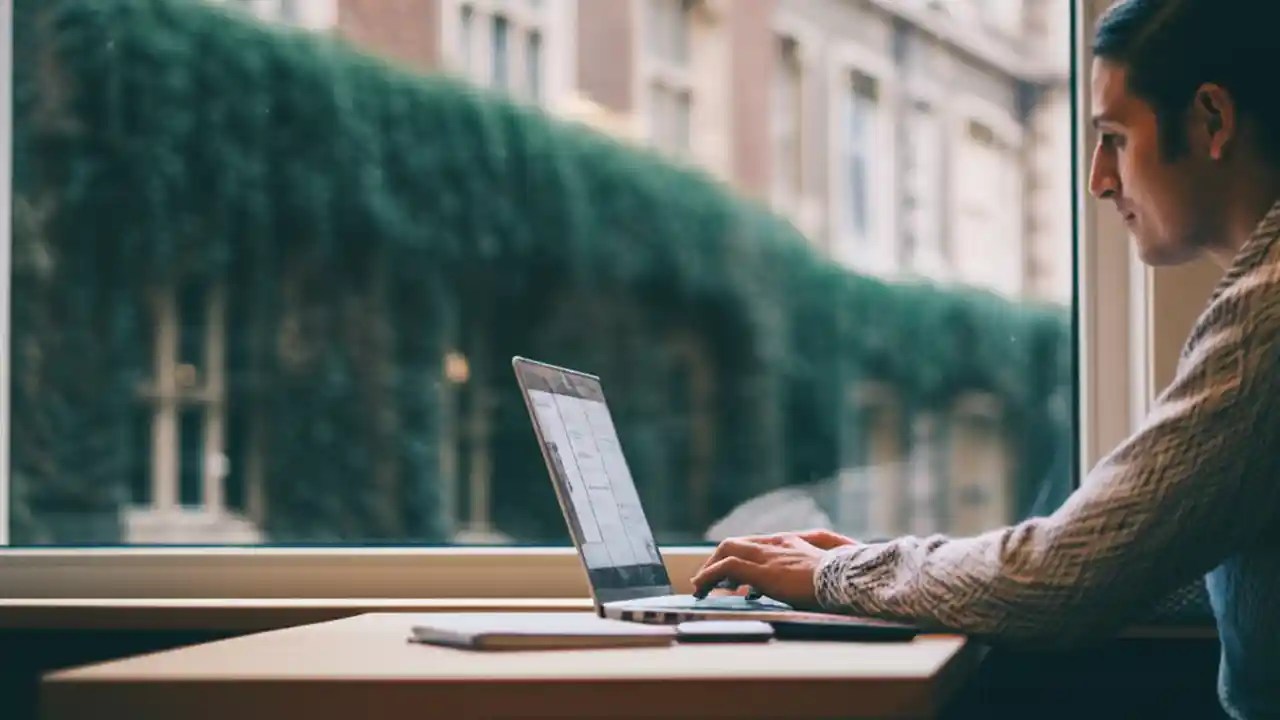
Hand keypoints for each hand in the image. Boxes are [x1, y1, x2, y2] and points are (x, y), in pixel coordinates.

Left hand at [691, 529, 858, 609]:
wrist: (849, 580)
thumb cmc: (844, 579)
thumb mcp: (825, 572)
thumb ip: (811, 573)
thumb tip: (804, 587)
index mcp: (792, 543)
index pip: (757, 545)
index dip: (741, 559)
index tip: (734, 578)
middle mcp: (777, 544)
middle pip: (737, 543)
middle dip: (718, 560)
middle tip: (709, 580)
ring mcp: (769, 556)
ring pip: (728, 549)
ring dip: (710, 568)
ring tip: (701, 587)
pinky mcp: (763, 571)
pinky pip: (727, 566)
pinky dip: (710, 575)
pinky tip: (703, 588)